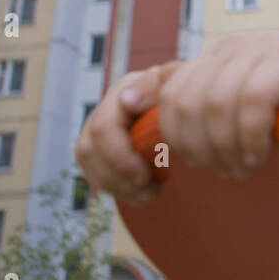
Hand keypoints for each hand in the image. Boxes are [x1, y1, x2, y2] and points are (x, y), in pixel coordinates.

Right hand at [76, 59, 185, 205]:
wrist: (188, 107)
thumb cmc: (187, 96)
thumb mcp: (181, 84)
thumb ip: (160, 85)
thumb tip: (126, 100)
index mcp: (124, 91)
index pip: (103, 128)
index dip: (120, 157)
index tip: (146, 176)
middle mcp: (104, 109)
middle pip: (90, 151)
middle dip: (119, 177)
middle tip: (151, 189)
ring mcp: (96, 130)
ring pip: (89, 165)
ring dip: (119, 187)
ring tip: (150, 194)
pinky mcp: (99, 151)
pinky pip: (95, 174)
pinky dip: (119, 190)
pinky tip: (143, 194)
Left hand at [155, 30, 278, 180]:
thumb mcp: (242, 111)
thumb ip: (197, 109)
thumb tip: (126, 100)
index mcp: (217, 57)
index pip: (167, 92)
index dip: (169, 136)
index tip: (192, 167)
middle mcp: (236, 44)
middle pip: (186, 100)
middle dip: (199, 148)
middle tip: (227, 172)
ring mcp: (267, 45)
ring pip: (216, 100)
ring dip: (227, 146)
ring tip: (247, 166)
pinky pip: (255, 96)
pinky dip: (251, 133)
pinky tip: (263, 152)